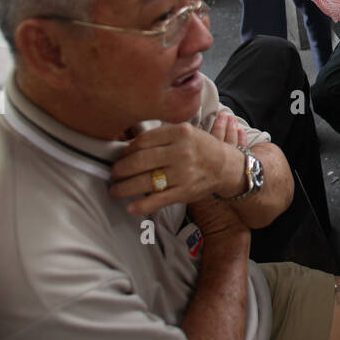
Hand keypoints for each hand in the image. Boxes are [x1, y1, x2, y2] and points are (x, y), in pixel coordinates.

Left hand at [108, 119, 246, 216]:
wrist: (226, 166)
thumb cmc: (200, 148)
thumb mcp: (185, 132)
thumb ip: (160, 136)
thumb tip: (128, 147)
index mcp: (180, 132)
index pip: (143, 141)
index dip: (127, 150)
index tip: (121, 157)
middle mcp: (181, 152)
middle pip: (139, 161)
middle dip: (120, 170)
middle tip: (113, 174)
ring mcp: (183, 173)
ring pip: (145, 181)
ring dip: (123, 188)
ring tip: (115, 191)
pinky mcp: (185, 192)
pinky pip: (158, 200)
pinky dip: (142, 205)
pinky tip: (131, 207)